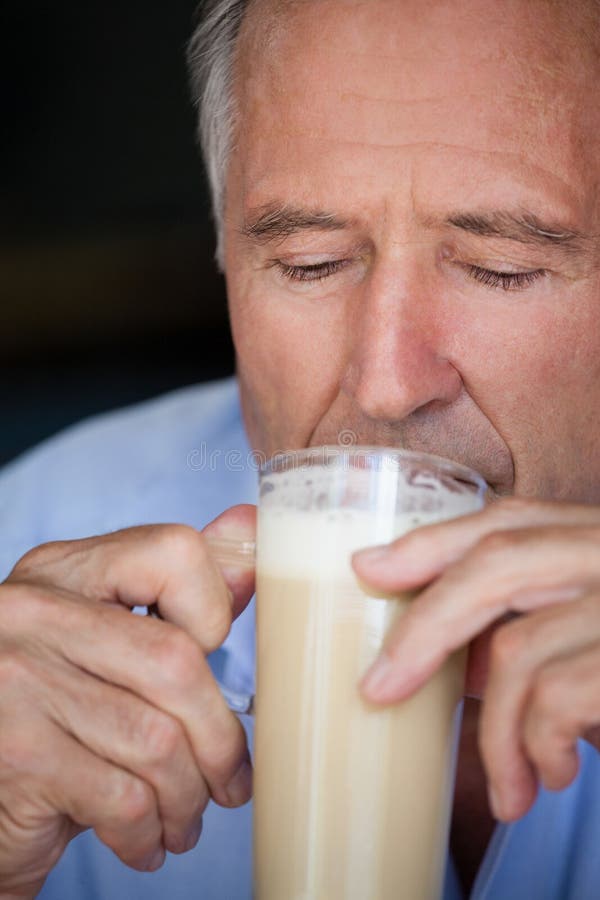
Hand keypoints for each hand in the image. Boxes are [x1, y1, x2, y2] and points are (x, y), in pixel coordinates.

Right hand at [0, 505, 255, 898]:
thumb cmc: (55, 710)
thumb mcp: (108, 636)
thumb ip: (177, 588)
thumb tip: (252, 525)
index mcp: (64, 570)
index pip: (173, 552)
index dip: (215, 610)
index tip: (212, 660)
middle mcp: (34, 610)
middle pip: (176, 661)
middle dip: (219, 739)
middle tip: (230, 781)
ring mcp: (18, 679)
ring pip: (156, 739)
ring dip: (186, 797)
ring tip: (184, 818)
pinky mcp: (15, 754)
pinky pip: (122, 799)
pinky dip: (148, 833)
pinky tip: (144, 841)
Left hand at [352, 497, 599, 822]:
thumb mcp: (593, 631)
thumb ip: (535, 625)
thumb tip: (446, 657)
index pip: (506, 518)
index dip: (430, 540)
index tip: (368, 568)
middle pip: (498, 561)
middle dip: (425, 625)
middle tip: (378, 688)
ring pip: (521, 646)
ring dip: (493, 731)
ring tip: (503, 784)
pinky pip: (560, 698)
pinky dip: (536, 745)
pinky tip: (548, 775)